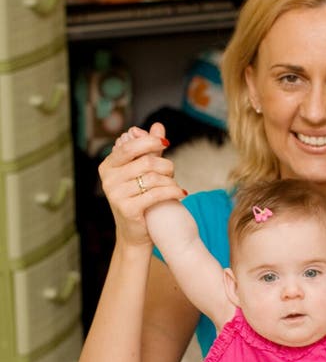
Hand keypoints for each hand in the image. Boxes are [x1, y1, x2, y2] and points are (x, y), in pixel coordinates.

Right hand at [98, 122, 185, 247]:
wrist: (135, 235)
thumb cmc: (139, 200)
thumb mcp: (141, 173)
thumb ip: (149, 150)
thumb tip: (159, 126)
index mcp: (108, 166)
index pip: (130, 146)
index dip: (150, 142)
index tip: (165, 144)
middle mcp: (108, 179)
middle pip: (145, 161)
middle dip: (165, 165)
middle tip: (172, 172)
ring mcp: (115, 194)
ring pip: (153, 178)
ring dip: (170, 180)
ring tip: (176, 185)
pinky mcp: (127, 208)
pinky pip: (156, 194)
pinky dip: (173, 192)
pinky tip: (182, 193)